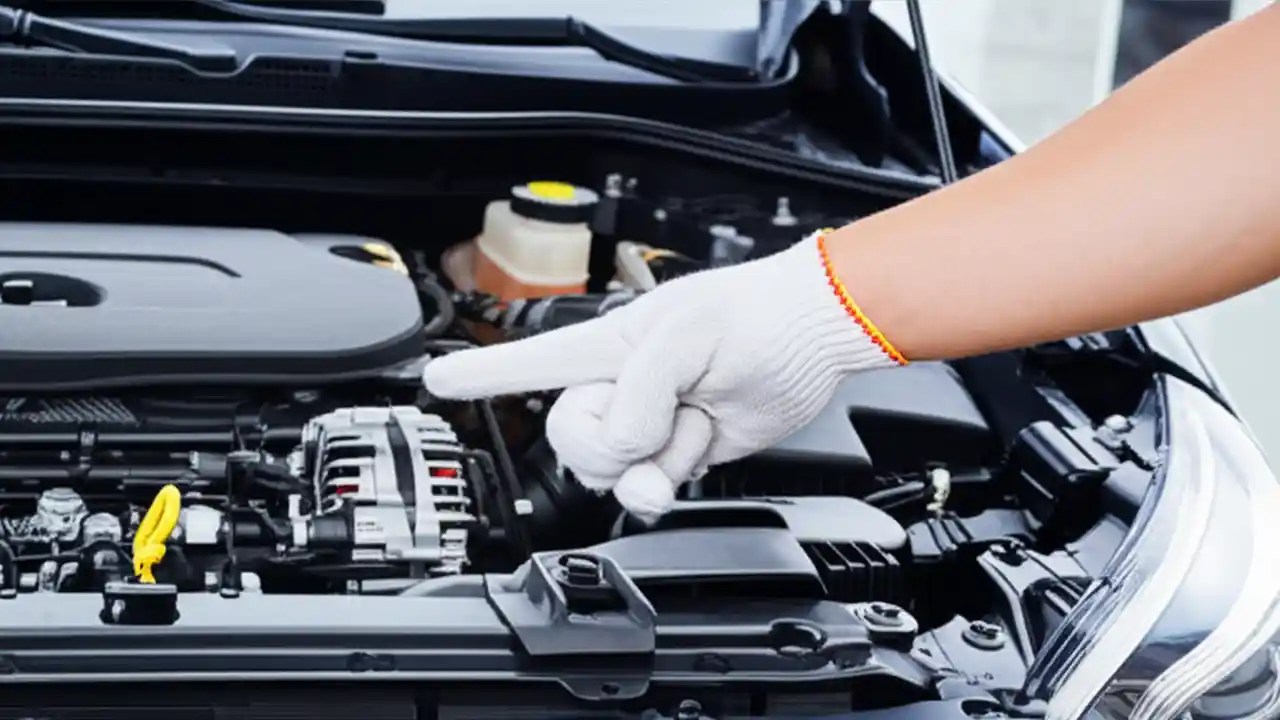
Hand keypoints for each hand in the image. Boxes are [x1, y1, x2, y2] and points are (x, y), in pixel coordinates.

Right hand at [422, 233, 903, 520]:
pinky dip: (673, 477)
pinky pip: (647, 490)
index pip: (527, 363)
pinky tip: (696, 442)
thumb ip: (639, 388)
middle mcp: (616, 387)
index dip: (480, 375)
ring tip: (689, 418)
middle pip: (570, 440)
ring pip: (609, 473)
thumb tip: (625, 437)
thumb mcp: (684, 337)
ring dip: (654, 460)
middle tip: (659, 411)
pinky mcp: (676, 453)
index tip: (434, 379)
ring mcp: (645, 423)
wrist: (809, 340)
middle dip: (612, 439)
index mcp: (604, 346)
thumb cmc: (749, 315)